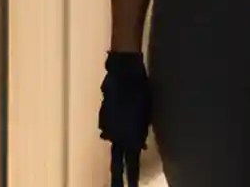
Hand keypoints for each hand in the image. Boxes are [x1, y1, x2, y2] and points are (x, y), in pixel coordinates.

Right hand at [98, 51, 151, 186]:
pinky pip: (110, 130)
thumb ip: (141, 132)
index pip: (130, 163)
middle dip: (118, 177)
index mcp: (129, 136)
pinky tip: (122, 119)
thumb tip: (140, 146)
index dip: (132, 177)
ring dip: (120, 143)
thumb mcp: (146, 114)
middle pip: (116, 161)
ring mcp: (107, 127)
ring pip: (114, 142)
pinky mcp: (103, 118)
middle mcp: (116, 135)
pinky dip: (116, 129)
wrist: (124, 73)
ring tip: (127, 133)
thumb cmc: (141, 92)